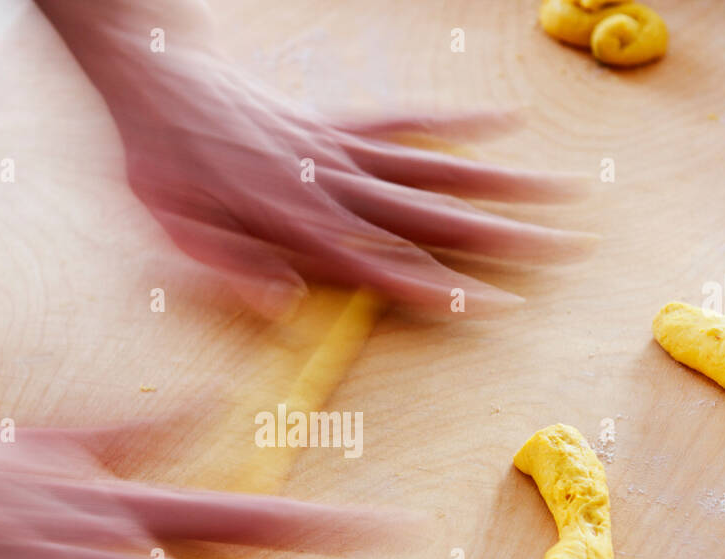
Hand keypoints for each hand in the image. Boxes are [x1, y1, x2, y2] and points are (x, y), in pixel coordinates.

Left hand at [39, 0, 596, 317]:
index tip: (496, 304)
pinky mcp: (340, 123)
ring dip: (503, 182)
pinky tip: (506, 121)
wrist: (158, 84)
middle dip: (505, 237)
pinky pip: (406, 120)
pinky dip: (457, 120)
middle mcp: (334, 188)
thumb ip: (233, 270)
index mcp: (298, 224)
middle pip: (433, 218)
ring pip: (436, 168)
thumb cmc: (164, 169)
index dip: (440, 287)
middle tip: (566, 248)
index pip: (384, 266)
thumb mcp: (178, 234)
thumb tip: (286, 308)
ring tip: (562, 190)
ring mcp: (343, 151)